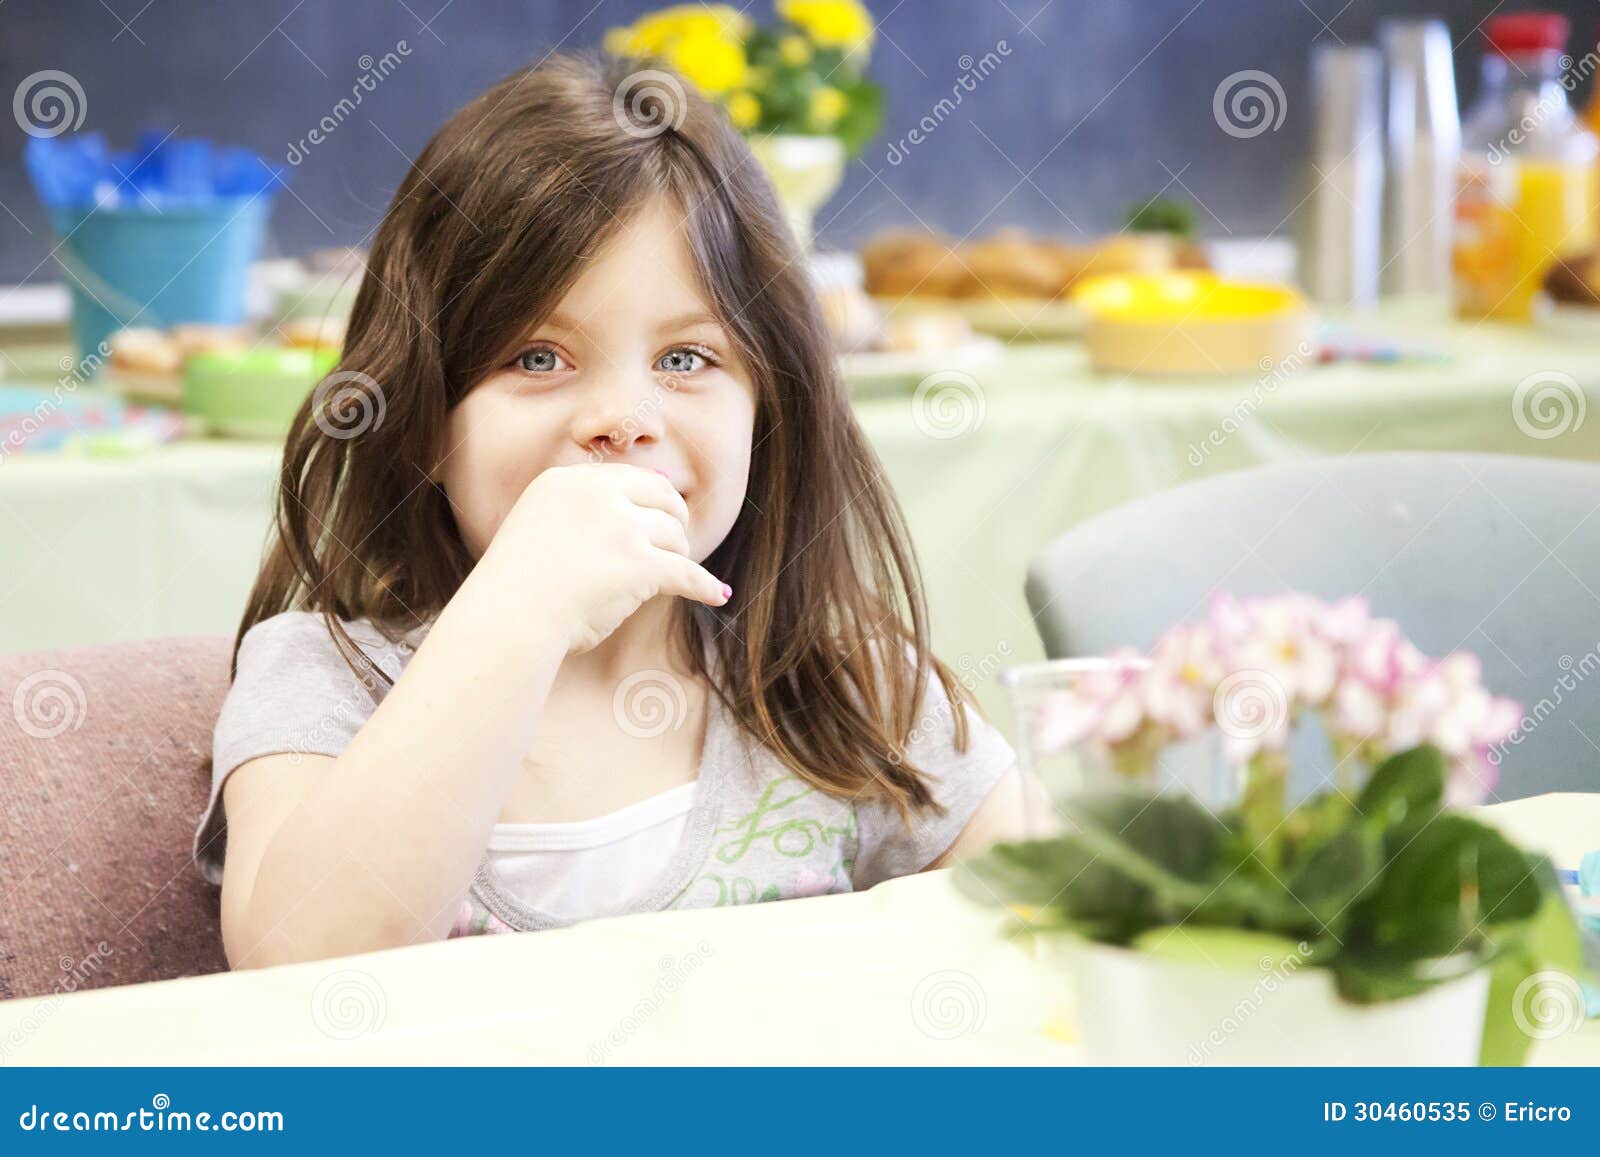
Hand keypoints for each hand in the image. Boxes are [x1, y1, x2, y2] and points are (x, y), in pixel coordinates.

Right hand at [472, 462, 730, 654]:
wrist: (506, 620)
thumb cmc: (516, 588)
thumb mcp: (540, 526)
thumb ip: (581, 509)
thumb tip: (642, 488)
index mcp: (566, 481)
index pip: (632, 478)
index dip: (656, 499)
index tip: (665, 517)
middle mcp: (596, 495)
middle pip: (663, 499)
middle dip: (675, 522)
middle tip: (677, 545)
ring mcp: (620, 527)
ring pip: (674, 537)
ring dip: (678, 558)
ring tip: (673, 578)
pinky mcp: (640, 564)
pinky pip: (687, 573)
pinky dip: (705, 586)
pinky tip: (718, 595)